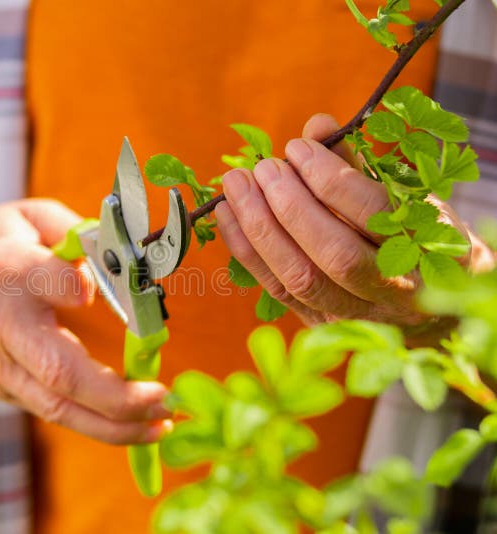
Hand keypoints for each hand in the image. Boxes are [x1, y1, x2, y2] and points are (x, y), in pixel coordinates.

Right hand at [0, 198, 170, 443]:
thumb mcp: (26, 216)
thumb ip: (78, 233)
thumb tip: (127, 263)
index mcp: (7, 266)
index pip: (44, 280)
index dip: (74, 287)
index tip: (103, 291)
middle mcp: (0, 322)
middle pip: (57, 370)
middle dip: (115, 395)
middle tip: (162, 397)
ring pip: (56, 407)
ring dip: (113, 426)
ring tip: (160, 424)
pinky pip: (52, 410)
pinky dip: (96, 422)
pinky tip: (133, 423)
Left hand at [215, 114, 493, 343]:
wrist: (434, 308)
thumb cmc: (416, 236)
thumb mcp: (404, 196)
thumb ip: (358, 164)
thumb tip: (316, 125)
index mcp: (428, 248)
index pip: (373, 214)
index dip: (330, 180)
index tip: (298, 148)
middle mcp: (393, 290)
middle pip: (334, 254)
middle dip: (290, 206)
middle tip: (264, 168)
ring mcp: (355, 314)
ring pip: (300, 278)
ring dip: (260, 227)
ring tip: (237, 185)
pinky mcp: (320, 325)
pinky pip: (276, 289)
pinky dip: (246, 250)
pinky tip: (227, 215)